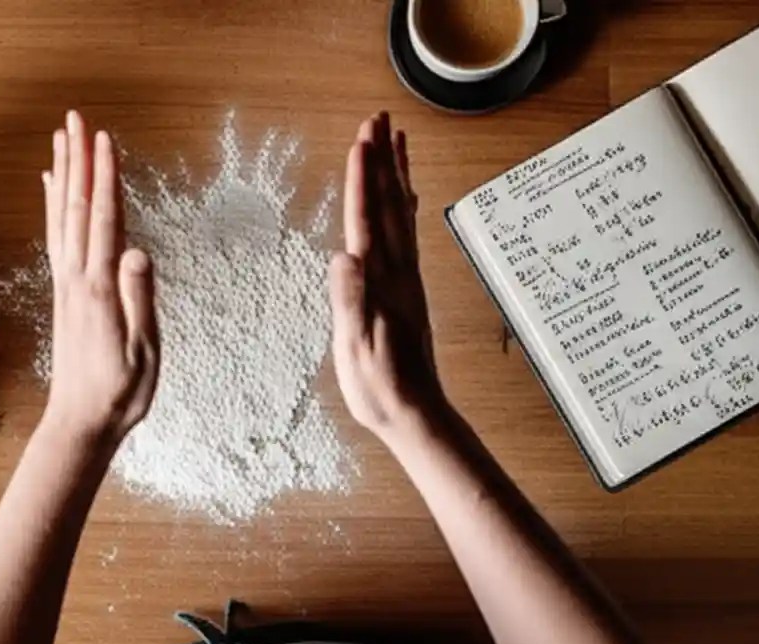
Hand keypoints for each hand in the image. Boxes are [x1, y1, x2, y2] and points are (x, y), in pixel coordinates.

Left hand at [41, 110, 158, 441]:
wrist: (81, 423)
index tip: (105, 140)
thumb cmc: (119, 392)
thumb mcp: (143, 351)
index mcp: (100, 290)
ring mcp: (67, 285)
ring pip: (63, 218)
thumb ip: (140, 300)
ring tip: (63, 139)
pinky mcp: (65, 293)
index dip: (106, 178)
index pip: (105, 222)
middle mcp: (77, 281)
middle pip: (77, 208)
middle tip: (76, 119)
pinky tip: (54, 187)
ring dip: (65, 175)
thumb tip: (138, 252)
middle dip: (79, 161)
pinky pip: (57, 238)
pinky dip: (55, 207)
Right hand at [329, 112, 444, 439]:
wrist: (414, 411)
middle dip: (381, 160)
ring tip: (393, 138)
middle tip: (377, 118)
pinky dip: (404, 204)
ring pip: (401, 213)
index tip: (359, 139)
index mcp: (379, 282)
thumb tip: (343, 256)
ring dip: (395, 173)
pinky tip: (403, 193)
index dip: (362, 179)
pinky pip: (406, 232)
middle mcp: (396, 272)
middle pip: (388, 204)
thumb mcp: (355, 349)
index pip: (368, 219)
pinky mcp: (407, 287)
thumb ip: (350, 301)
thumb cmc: (378, 385)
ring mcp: (405, 277)